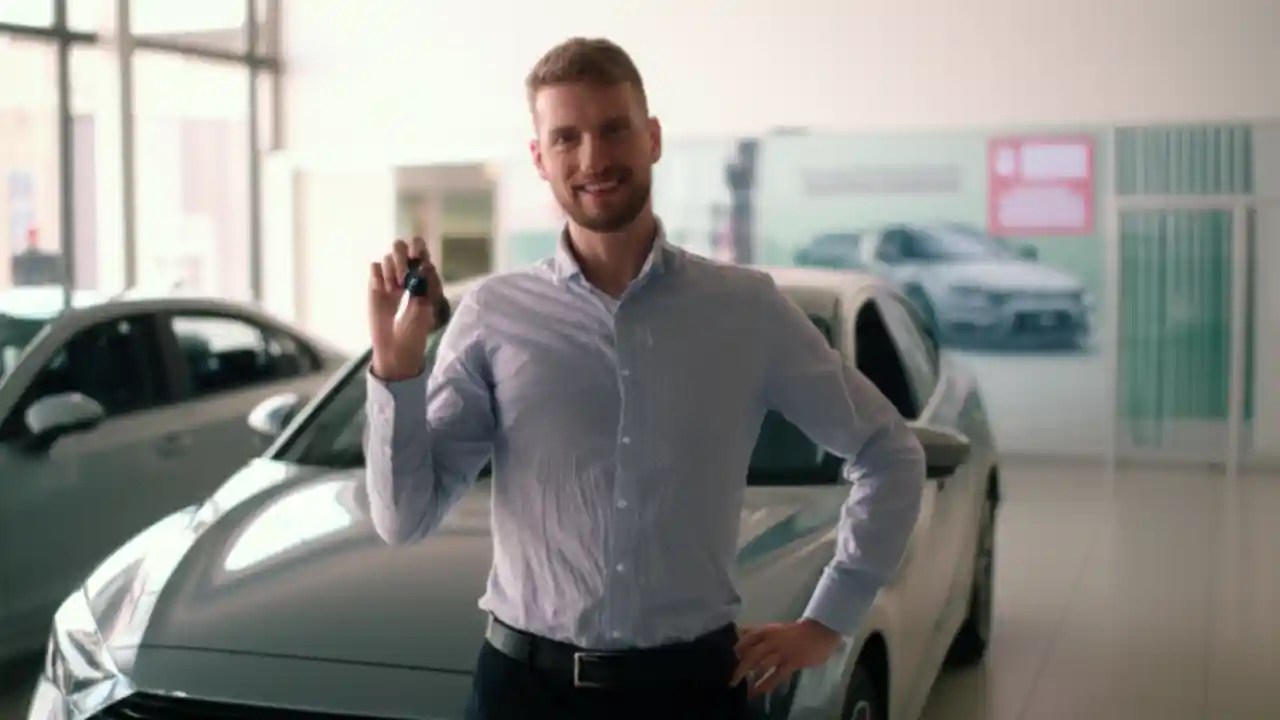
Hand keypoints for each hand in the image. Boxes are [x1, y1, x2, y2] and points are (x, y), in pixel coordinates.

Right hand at [369, 237, 443, 380]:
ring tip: (395, 291)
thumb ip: (426, 285)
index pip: (420, 249)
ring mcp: (390, 277)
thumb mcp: (425, 308)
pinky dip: (379, 276)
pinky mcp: (375, 284)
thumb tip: (426, 264)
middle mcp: (407, 272)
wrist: (395, 346)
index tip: (416, 259)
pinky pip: (375, 266)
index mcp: (424, 275)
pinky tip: (384, 292)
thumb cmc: (415, 330)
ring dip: (391, 272)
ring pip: (388, 257)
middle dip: (402, 259)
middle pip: (401, 246)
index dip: (418, 249)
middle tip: (403, 279)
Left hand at [731, 619, 842, 697]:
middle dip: (740, 669)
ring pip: (762, 666)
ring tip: (744, 690)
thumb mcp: (775, 629)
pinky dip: (766, 684)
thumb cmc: (796, 632)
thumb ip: (759, 633)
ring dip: (752, 679)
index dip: (736, 649)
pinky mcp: (792, 662)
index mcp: (767, 631)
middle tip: (731, 681)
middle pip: (751, 655)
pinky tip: (759, 692)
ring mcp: (782, 652)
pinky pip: (776, 676)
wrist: (820, 631)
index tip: (727, 659)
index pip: (747, 638)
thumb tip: (740, 634)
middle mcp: (772, 641)